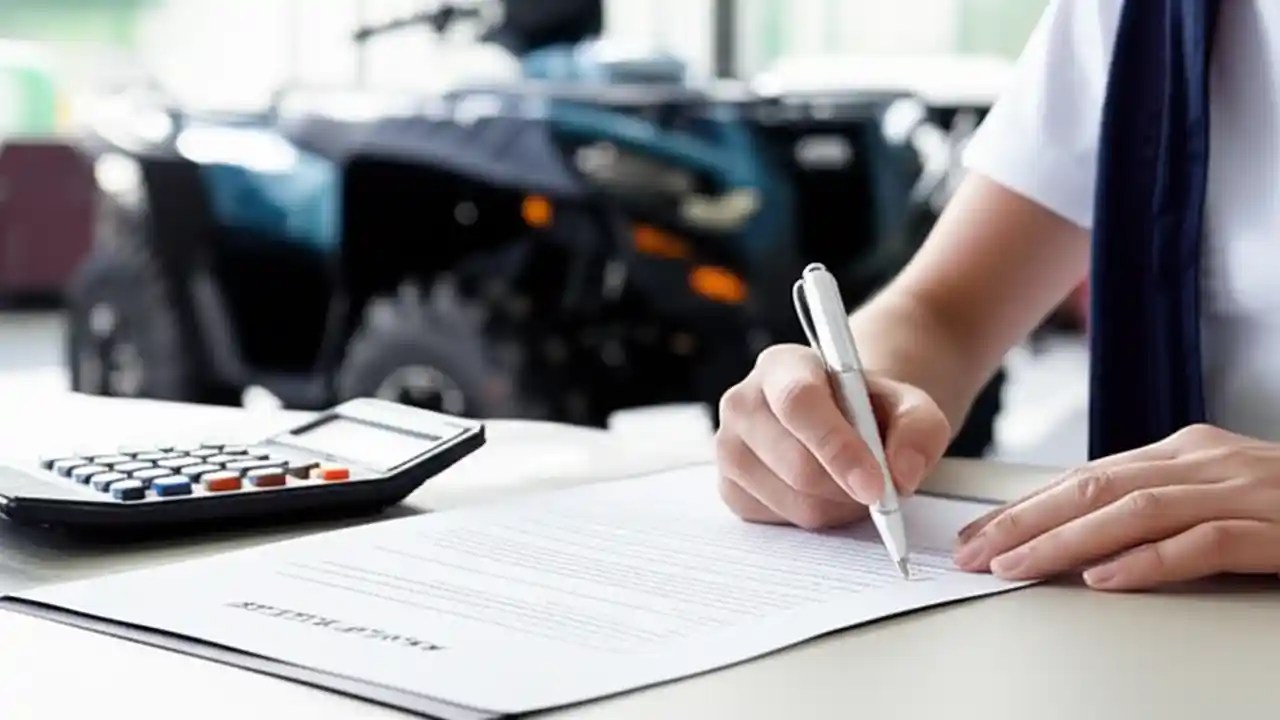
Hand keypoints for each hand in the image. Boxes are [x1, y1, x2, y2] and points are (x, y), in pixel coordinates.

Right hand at [714, 344, 951, 529]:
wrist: (840, 421)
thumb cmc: (868, 409)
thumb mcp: (909, 405)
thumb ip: (919, 429)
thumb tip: (902, 474)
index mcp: (783, 365)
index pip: (798, 403)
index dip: (837, 447)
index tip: (875, 485)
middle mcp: (742, 401)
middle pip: (796, 465)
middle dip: (848, 489)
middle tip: (878, 488)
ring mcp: (728, 447)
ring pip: (792, 501)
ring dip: (837, 507)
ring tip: (850, 483)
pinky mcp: (729, 488)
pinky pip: (779, 522)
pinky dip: (815, 519)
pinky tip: (823, 494)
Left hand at [954, 424, 1279, 590]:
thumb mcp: (1217, 494)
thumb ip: (1159, 504)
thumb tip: (1083, 538)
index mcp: (1187, 451)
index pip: (1087, 478)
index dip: (1026, 506)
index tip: (978, 534)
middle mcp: (1206, 462)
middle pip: (1095, 489)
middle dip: (1024, 521)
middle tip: (973, 552)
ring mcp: (1242, 491)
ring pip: (1134, 511)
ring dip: (1065, 541)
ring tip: (1015, 565)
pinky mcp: (1274, 528)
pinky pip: (1202, 543)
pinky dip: (1149, 562)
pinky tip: (1104, 578)